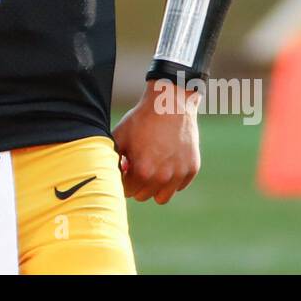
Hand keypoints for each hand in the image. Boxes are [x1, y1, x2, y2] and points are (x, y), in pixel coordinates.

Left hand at [111, 77, 201, 203]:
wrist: (170, 103)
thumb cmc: (142, 119)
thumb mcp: (120, 136)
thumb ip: (112, 159)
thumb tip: (108, 175)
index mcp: (143, 171)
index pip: (127, 192)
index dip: (124, 180)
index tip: (125, 169)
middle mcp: (163, 177)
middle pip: (143, 196)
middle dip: (137, 185)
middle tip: (137, 168)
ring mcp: (179, 174)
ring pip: (162, 197)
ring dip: (155, 188)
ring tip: (151, 170)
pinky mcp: (192, 169)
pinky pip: (179, 186)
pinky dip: (172, 179)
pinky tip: (167, 162)